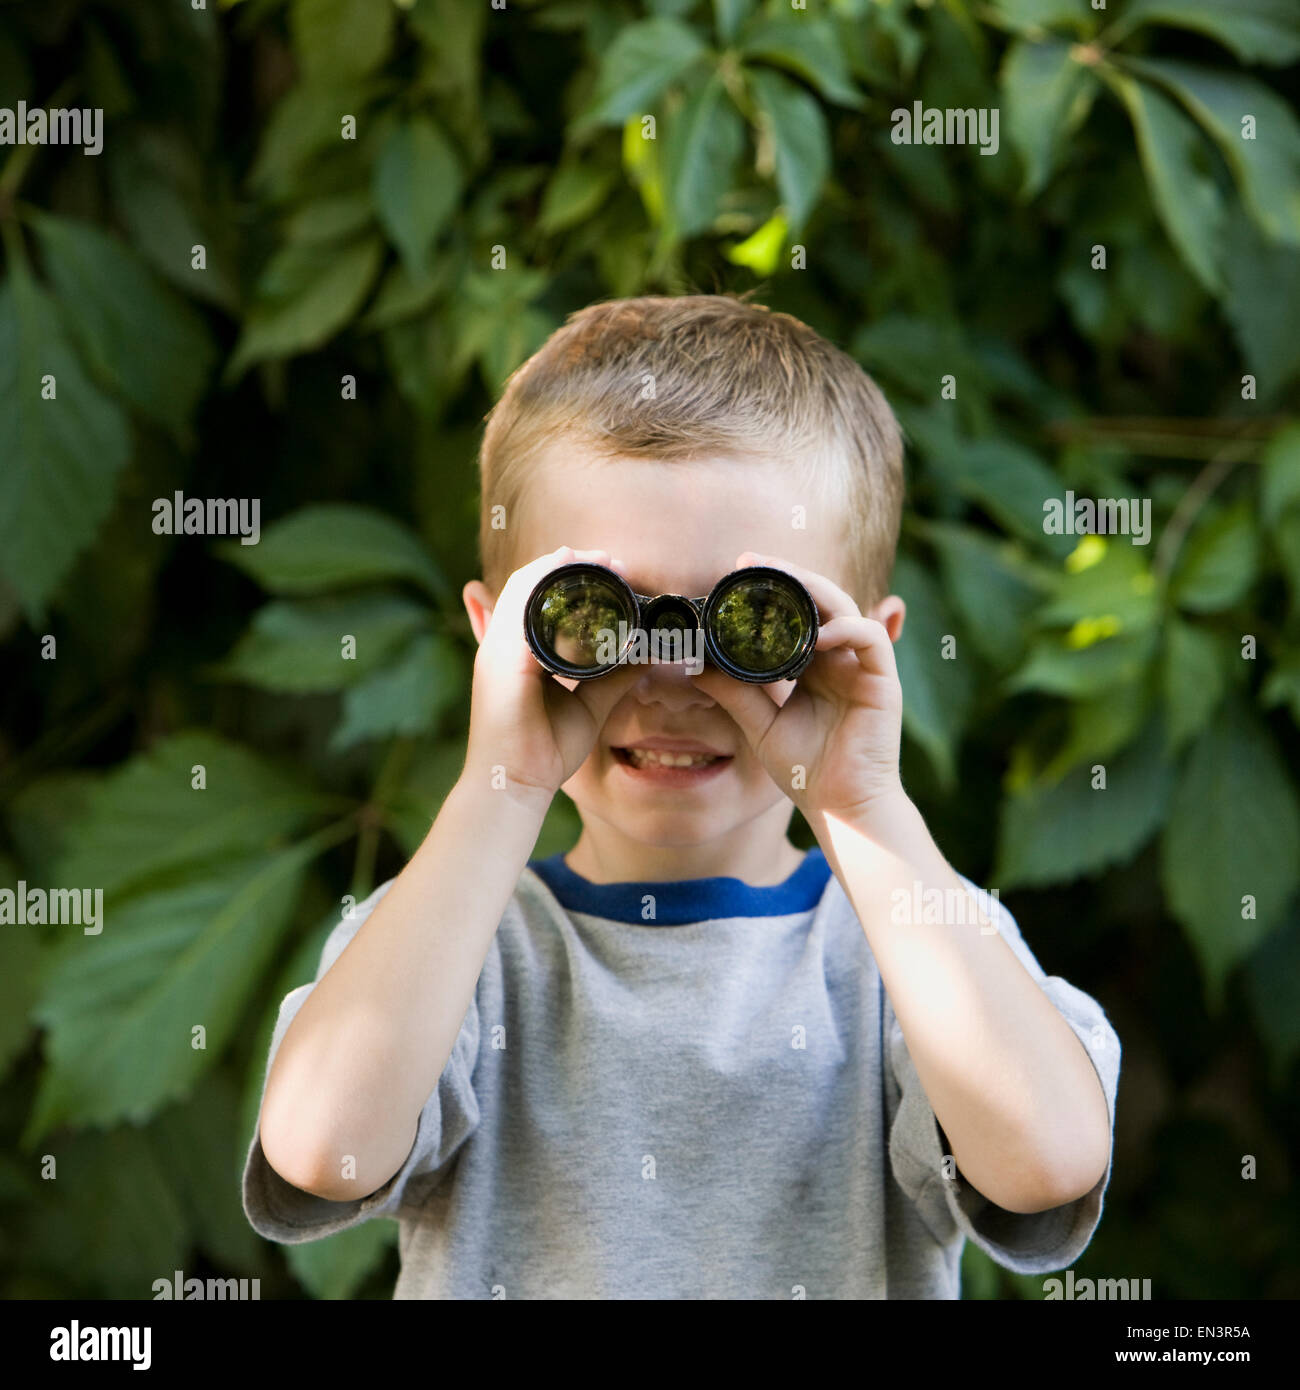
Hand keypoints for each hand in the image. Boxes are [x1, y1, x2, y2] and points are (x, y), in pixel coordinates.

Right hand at [463, 546, 640, 804]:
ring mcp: (496, 651)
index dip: (572, 577)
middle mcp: (501, 645)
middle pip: (530, 584)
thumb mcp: (589, 705)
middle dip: (570, 565)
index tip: (615, 570)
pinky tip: (570, 576)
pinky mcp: (498, 663)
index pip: (538, 598)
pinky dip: (543, 587)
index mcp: (518, 653)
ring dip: (560, 568)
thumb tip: (646, 653)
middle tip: (613, 560)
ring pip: (523, 588)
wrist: (515, 786)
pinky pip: (517, 610)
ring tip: (601, 561)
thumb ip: (613, 677)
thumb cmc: (544, 752)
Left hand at [689, 551, 905, 822]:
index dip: (771, 588)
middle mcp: (838, 658)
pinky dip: (844, 629)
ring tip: (779, 582)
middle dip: (788, 575)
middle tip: (750, 562)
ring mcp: (862, 667)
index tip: (735, 572)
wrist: (839, 807)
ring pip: (844, 608)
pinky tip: (816, 636)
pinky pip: (869, 638)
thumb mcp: (758, 724)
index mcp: (813, 664)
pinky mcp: (882, 681)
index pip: (796, 612)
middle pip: (820, 599)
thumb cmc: (805, 770)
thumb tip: (695, 664)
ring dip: (814, 589)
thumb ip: (733, 692)